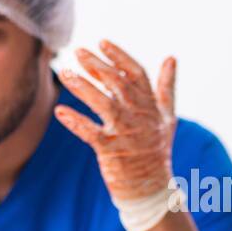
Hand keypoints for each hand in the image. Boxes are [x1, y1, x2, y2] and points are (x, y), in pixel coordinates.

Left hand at [54, 40, 176, 201]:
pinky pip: (90, 133)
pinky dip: (75, 121)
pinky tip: (60, 111)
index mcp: (152, 106)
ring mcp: (125, 134)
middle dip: (97, 66)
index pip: (136, 74)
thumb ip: (167, 87)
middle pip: (117, 84)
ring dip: (83, 87)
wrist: (152, 188)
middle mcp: (139, 116)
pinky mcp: (111, 151)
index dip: (120, 57)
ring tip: (65, 73)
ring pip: (103, 104)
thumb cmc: (157, 149)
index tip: (102, 43)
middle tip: (78, 52)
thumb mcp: (168, 117)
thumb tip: (171, 58)